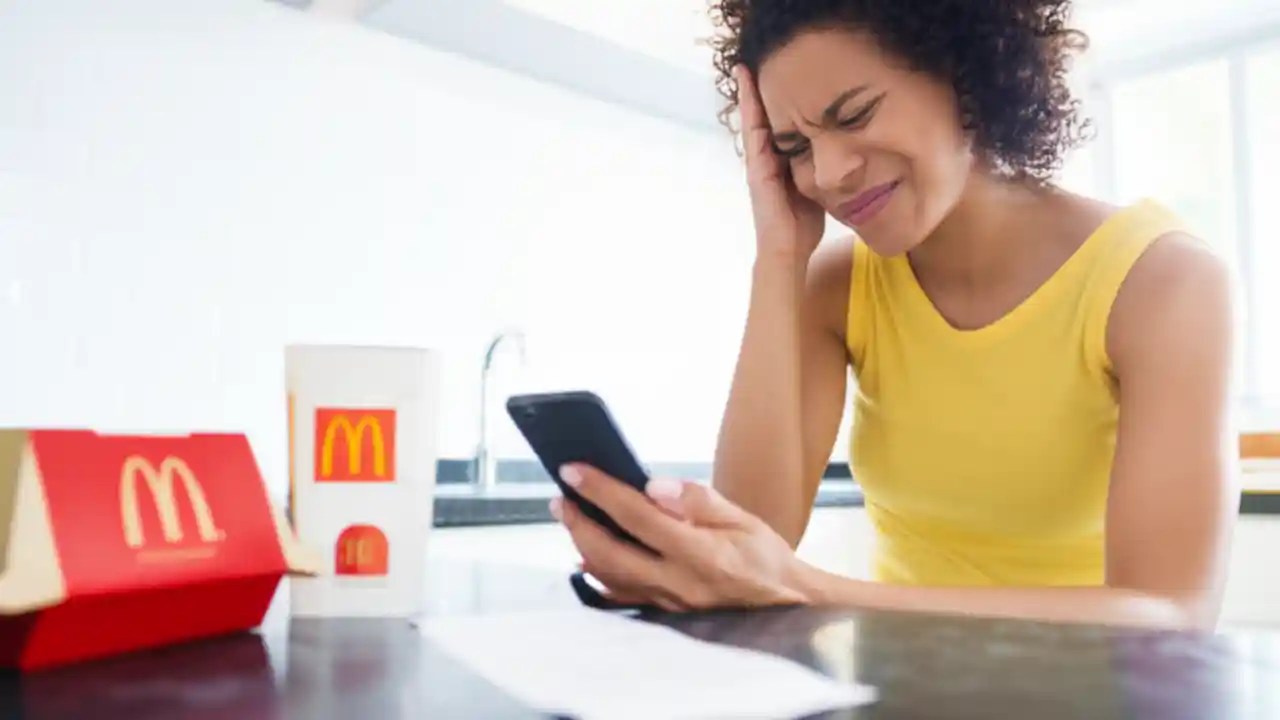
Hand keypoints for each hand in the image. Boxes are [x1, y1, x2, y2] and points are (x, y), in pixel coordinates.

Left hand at [551, 464, 815, 611]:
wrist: (788, 607)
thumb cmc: (766, 559)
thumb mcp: (743, 520)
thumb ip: (697, 502)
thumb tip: (652, 486)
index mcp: (699, 553)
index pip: (636, 515)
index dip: (600, 490)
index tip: (573, 471)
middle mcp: (677, 583)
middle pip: (609, 552)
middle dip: (578, 521)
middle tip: (561, 497)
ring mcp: (668, 603)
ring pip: (608, 576)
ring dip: (582, 545)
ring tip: (571, 518)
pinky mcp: (665, 614)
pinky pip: (620, 596)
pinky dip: (597, 576)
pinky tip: (585, 560)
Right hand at [735, 65, 825, 262]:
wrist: (788, 252)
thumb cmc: (804, 226)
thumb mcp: (817, 188)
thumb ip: (821, 169)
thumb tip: (844, 152)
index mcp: (782, 164)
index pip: (780, 126)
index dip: (779, 103)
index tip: (782, 78)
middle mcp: (767, 161)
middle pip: (763, 119)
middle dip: (759, 93)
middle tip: (755, 63)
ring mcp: (759, 164)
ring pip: (754, 122)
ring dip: (749, 95)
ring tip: (745, 69)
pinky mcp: (757, 170)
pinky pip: (754, 134)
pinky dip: (750, 112)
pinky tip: (748, 92)